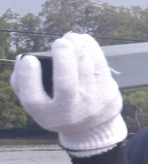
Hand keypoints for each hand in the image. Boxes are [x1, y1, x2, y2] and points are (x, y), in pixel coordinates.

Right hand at [11, 32, 126, 154]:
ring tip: (72, 37)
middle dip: (62, 58)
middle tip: (59, 42)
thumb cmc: (57, 106)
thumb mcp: (38, 103)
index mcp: (47, 115)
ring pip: (86, 72)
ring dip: (79, 49)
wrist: (92, 126)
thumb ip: (23, 83)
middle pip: (65, 84)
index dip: (28, 77)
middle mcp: (69, 112)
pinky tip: (85, 40)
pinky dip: (93, 50)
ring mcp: (91, 104)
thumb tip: (24, 59)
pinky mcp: (108, 93)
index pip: (32, 99)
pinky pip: (101, 67)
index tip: (29, 60)